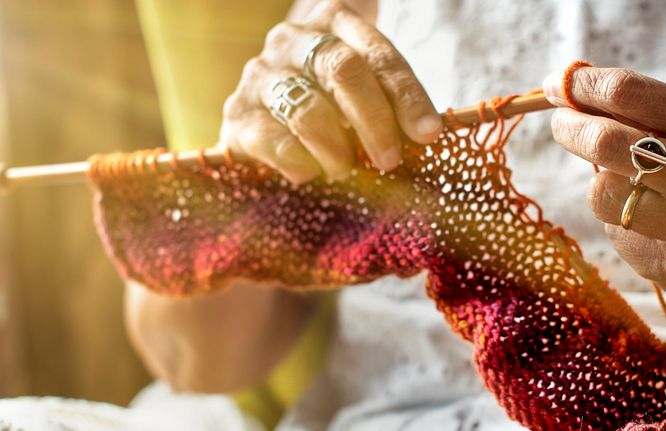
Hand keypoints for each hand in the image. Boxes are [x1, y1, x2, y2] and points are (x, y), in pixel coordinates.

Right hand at [220, 0, 442, 183]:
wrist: (266, 110)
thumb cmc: (333, 100)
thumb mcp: (364, 89)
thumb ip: (390, 103)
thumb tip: (423, 138)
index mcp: (334, 22)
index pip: (379, 55)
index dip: (407, 96)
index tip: (428, 133)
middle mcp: (292, 40)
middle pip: (343, 71)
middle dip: (374, 121)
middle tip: (390, 160)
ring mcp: (261, 74)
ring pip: (307, 109)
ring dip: (336, 148)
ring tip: (347, 170)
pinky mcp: (237, 113)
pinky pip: (272, 140)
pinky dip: (299, 162)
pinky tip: (312, 174)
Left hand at [544, 66, 665, 299]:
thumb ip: (647, 117)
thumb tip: (571, 96)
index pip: (626, 93)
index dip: (580, 86)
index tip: (559, 84)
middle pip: (603, 141)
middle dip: (570, 130)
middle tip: (563, 126)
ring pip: (601, 195)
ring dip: (600, 186)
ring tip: (625, 187)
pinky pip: (618, 235)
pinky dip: (625, 226)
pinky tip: (661, 232)